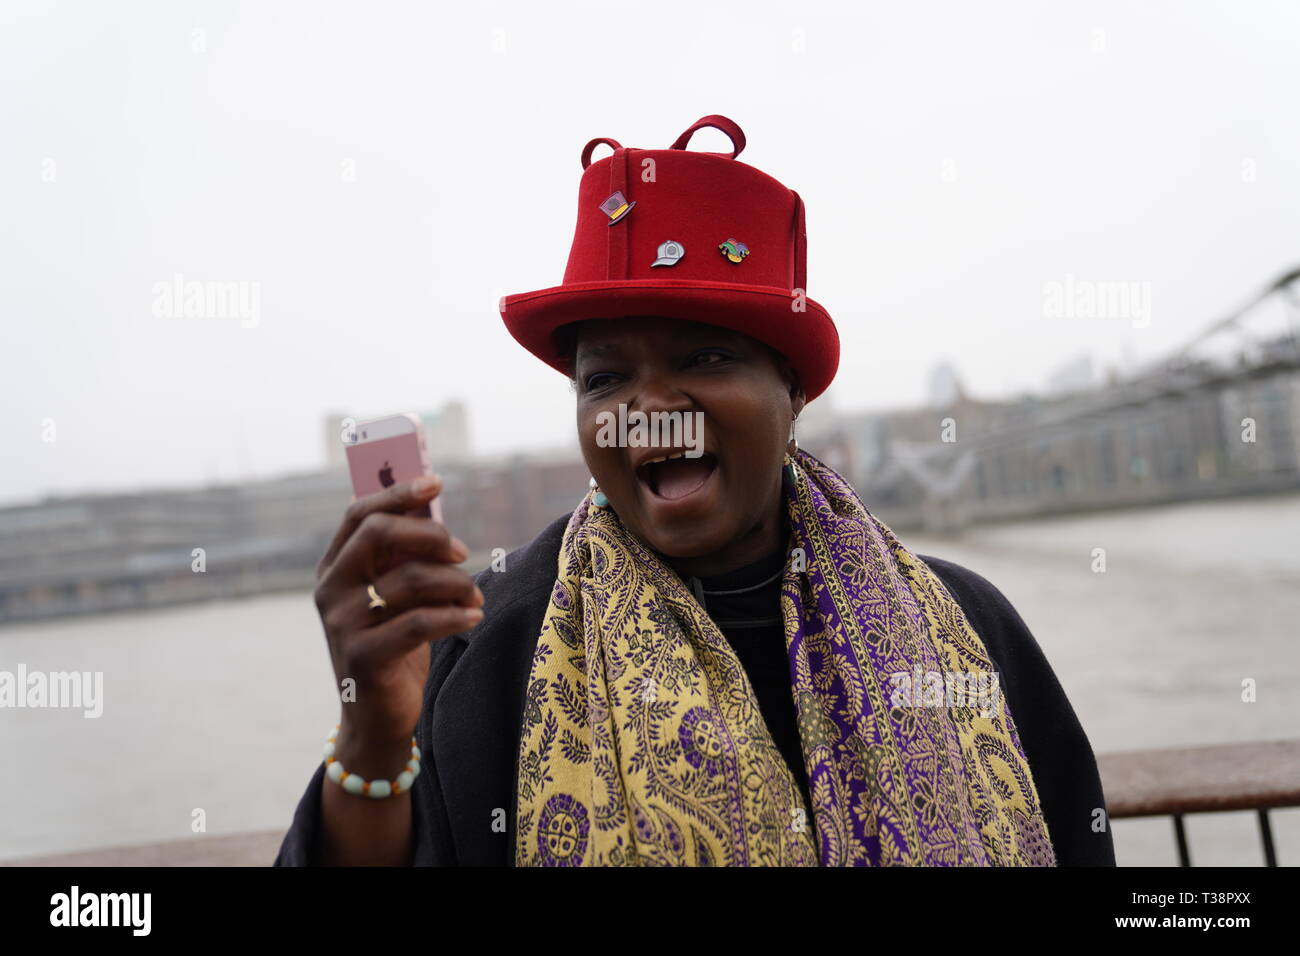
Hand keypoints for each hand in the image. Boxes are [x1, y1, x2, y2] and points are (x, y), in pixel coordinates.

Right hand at [313, 475, 482, 765]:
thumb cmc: (394, 645)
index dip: (397, 492)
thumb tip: (431, 503)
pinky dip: (455, 615)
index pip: (358, 513)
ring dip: (456, 584)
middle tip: (463, 553)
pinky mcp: (363, 657)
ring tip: (476, 597)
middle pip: (378, 534)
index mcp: (334, 567)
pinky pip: (419, 623)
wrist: (376, 718)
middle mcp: (330, 590)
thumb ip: (403, 556)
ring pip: (410, 579)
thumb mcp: (395, 595)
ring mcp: (342, 624)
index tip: (435, 482)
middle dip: (430, 535)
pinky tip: (472, 617)